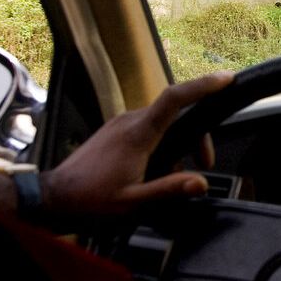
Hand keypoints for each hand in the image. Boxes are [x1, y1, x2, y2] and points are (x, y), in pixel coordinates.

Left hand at [40, 70, 234, 215]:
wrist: (56, 196)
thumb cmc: (91, 200)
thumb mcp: (134, 202)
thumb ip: (169, 189)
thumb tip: (201, 183)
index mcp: (138, 134)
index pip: (175, 99)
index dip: (202, 86)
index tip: (225, 79)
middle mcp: (129, 120)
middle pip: (175, 113)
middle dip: (196, 135)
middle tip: (205, 164)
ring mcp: (121, 122)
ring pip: (162, 122)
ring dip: (178, 142)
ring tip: (176, 174)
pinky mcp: (116, 129)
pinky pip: (148, 127)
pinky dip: (162, 142)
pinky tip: (156, 170)